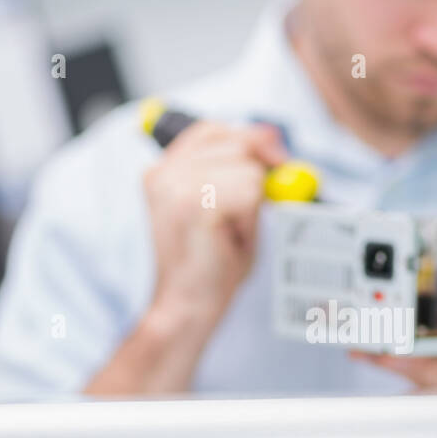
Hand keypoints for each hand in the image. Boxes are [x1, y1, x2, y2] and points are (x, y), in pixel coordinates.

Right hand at [143, 119, 287, 329]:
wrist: (187, 307)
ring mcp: (176, 185)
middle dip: (258, 172)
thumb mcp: (224, 206)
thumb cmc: (208, 265)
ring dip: (251, 205)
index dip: (249, 140)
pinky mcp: (195, 203)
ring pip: (248, 169)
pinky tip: (229, 240)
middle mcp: (163, 172)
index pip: (212, 130)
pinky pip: (250, 192)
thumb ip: (240, 172)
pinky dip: (250, 219)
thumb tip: (271, 139)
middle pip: (236, 141)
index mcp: (162, 170)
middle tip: (247, 215)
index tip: (274, 160)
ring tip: (228, 234)